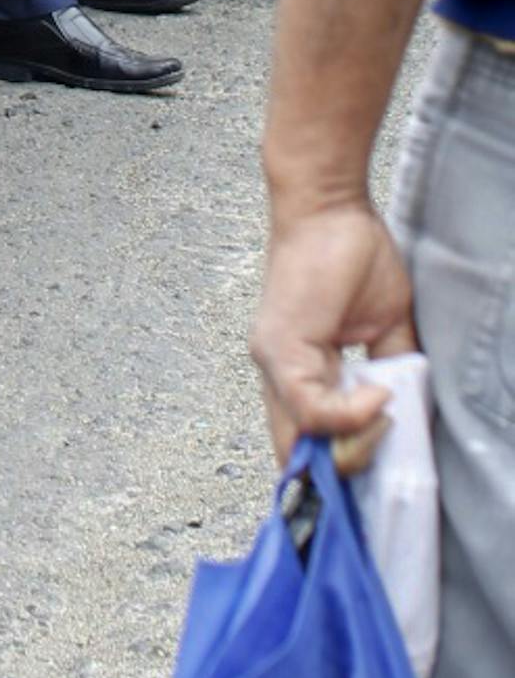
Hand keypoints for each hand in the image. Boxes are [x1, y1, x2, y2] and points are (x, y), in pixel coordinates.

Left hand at [251, 200, 417, 469]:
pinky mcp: (279, 347)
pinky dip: (350, 413)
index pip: (309, 445)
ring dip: (352, 446)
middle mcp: (277, 373)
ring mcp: (273, 362)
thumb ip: (391, 372)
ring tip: (385, 423)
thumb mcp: (384, 328)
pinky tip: (379, 395)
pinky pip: (310, 406)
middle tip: (388, 458)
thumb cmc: (351, 255)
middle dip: (348, 472)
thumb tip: (404, 418)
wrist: (326, 205)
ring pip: (303, 439)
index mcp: (300, 373)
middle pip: (300, 457)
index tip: (384, 472)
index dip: (344, 468)